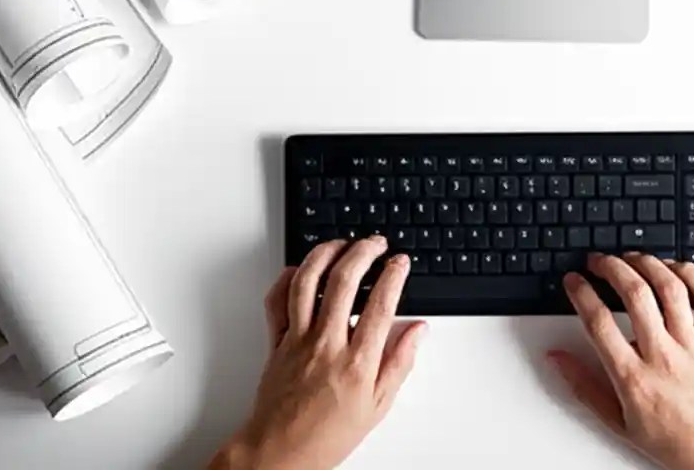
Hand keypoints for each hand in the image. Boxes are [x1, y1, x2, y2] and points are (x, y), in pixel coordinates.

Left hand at [210, 237, 425, 469]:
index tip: (400, 262)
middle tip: (375, 244)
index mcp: (356, 362)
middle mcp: (326, 345)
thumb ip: (400, 362)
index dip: (393, 276)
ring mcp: (297, 340)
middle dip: (363, 252)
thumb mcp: (378, 405)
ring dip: (325, 254)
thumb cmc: (327, 435)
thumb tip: (418, 330)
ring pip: (307, 283)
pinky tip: (299, 269)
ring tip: (342, 244)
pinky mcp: (275, 343)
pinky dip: (286, 279)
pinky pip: (276, 302)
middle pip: (343, 282)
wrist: (280, 452)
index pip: (380, 305)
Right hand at [548, 253, 693, 469]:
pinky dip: (691, 273)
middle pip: (634, 294)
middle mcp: (662, 356)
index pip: (599, 322)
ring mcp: (691, 345)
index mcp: (633, 378)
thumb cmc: (673, 441)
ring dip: (647, 263)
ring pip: (670, 288)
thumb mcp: (617, 421)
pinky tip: (673, 267)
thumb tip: (556, 358)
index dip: (580, 293)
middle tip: (598, 260)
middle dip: (611, 267)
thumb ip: (583, 386)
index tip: (573, 281)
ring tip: (631, 257)